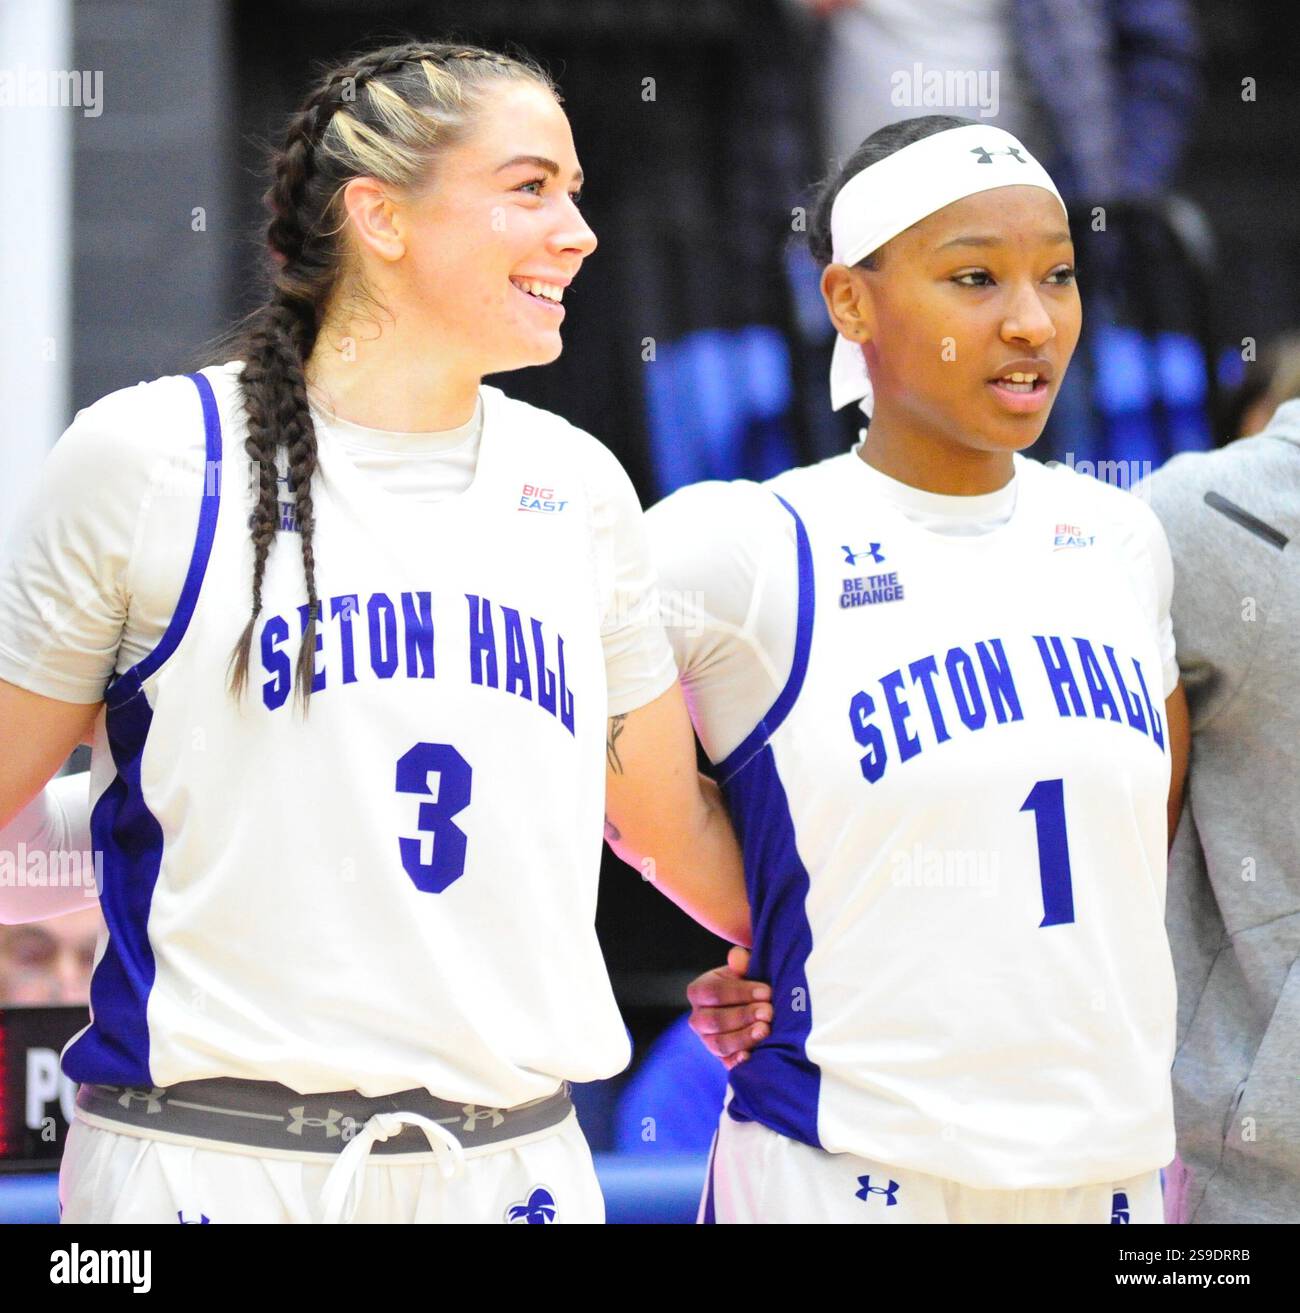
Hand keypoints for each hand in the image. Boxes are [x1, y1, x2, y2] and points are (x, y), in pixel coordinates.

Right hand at [686, 946, 772, 1070]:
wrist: (752, 1005)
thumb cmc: (748, 983)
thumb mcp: (744, 969)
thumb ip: (741, 962)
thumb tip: (738, 956)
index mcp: (699, 991)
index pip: (714, 992)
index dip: (740, 992)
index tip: (766, 992)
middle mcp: (697, 1018)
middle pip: (714, 1020)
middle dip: (743, 1016)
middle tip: (768, 1012)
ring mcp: (707, 1040)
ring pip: (719, 1043)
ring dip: (743, 1038)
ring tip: (765, 1030)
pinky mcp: (720, 1058)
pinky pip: (725, 1063)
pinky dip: (737, 1061)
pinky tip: (752, 1056)